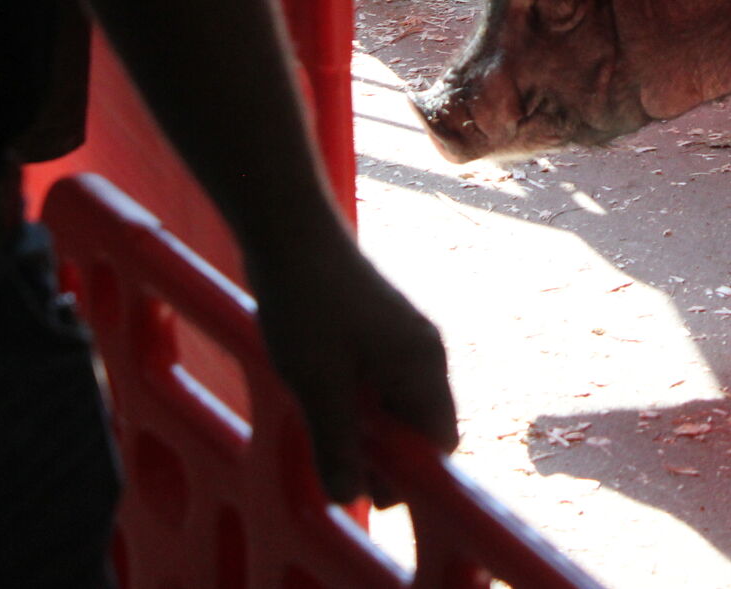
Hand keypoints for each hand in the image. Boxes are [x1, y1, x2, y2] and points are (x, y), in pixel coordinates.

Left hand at [249, 225, 457, 506]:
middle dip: (380, 451)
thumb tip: (348, 497)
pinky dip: (354, 400)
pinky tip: (316, 393)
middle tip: (329, 457)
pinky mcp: (380, 331)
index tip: (363, 484)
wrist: (291, 233)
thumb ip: (336, 443)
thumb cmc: (308, 305)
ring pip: (394, 406)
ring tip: (317, 419)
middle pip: (417, 427)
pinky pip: (378, 382)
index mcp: (423, 367)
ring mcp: (403, 340)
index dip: (407, 473)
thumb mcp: (316, 384)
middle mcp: (424, 355)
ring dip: (362, 426)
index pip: (438, 443)